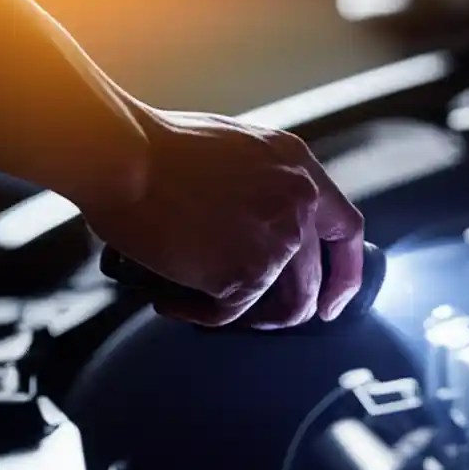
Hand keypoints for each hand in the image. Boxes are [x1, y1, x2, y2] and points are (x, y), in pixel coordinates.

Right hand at [80, 109, 364, 327]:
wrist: (121, 154)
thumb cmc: (155, 148)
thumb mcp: (236, 150)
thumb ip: (266, 185)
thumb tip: (265, 231)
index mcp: (299, 166)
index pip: (347, 228)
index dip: (344, 270)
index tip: (332, 299)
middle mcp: (300, 201)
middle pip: (317, 279)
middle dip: (294, 310)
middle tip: (262, 321)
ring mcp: (279, 239)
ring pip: (285, 307)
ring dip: (250, 320)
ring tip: (208, 307)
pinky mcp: (247, 272)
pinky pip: (229, 314)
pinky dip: (196, 314)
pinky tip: (169, 302)